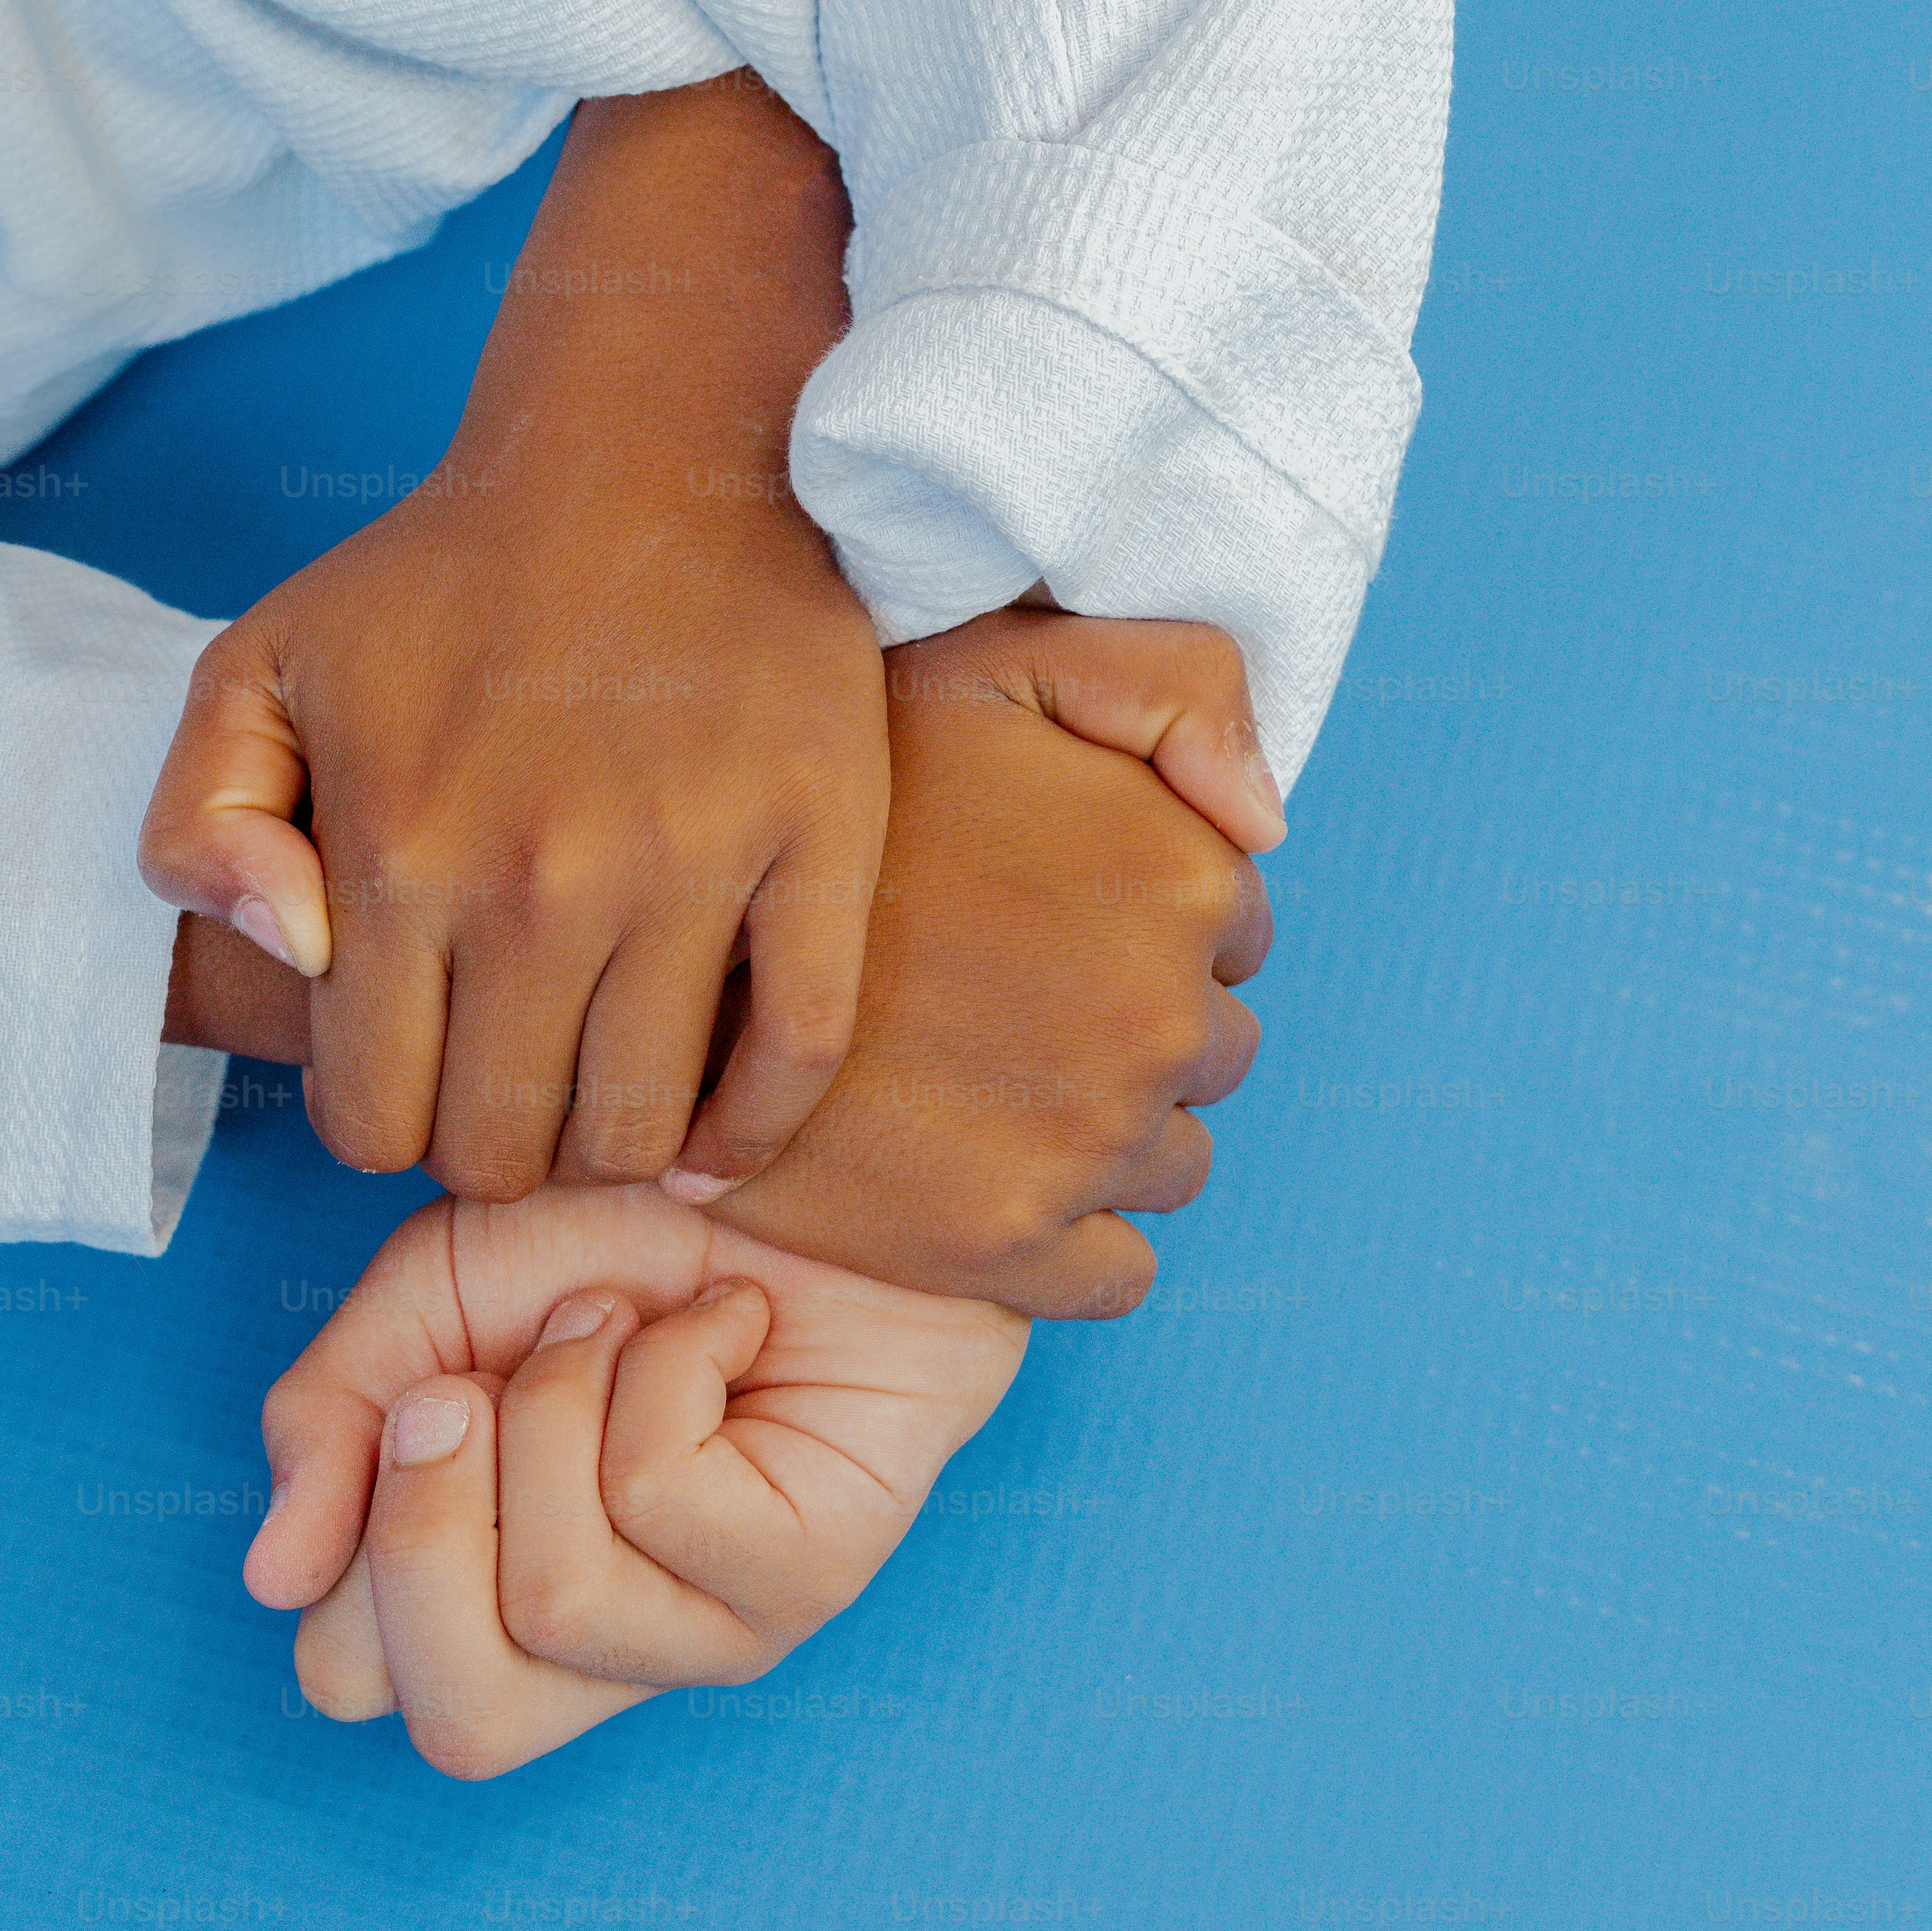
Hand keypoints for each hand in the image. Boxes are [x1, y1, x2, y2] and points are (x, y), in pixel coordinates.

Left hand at [140, 78, 889, 1202]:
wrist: (650, 457)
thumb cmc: (444, 583)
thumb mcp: (256, 671)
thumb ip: (198, 826)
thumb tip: (287, 953)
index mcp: (397, 856)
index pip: (369, 1120)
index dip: (381, 1114)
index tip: (412, 1062)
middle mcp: (539, 882)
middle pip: (502, 1150)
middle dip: (490, 1139)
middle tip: (507, 1073)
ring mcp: (688, 870)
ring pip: (638, 1132)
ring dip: (611, 1140)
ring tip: (600, 1082)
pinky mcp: (817, 845)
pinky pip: (795, 1056)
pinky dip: (752, 1126)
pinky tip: (715, 1124)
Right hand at [248, 1188, 1027, 1779]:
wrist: (792, 1141)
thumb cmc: (617, 1219)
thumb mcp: (426, 1293)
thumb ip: (326, 1419)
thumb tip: (270, 1575)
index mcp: (490, 1594)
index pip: (354, 1679)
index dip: (344, 1542)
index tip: (413, 1394)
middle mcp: (603, 1647)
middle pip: (461, 1724)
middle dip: (428, 1528)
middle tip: (471, 1387)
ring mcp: (711, 1631)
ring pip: (552, 1594)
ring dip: (554, 1406)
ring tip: (617, 1324)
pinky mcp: (806, 1580)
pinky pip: (656, 1500)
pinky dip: (658, 1373)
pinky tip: (717, 1329)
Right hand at [684, 605, 1275, 1317]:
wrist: (667, 918)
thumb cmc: (840, 771)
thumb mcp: (1009, 656)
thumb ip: (1169, 683)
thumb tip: (1264, 819)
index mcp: (1181, 877)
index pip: (1235, 930)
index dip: (1144, 920)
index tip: (1051, 916)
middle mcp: (1157, 1018)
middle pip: (1210, 1054)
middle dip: (1129, 1028)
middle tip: (1009, 1000)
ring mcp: (1083, 1142)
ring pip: (1171, 1164)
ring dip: (1105, 1136)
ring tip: (987, 1083)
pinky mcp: (1004, 1245)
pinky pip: (1118, 1274)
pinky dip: (1074, 1241)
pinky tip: (989, 1177)